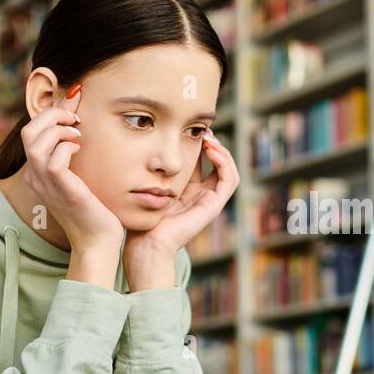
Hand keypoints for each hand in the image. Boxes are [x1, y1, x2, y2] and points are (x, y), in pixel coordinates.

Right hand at [21, 87, 123, 254]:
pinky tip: (80, 148)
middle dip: (51, 115)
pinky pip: (53, 161)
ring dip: (58, 128)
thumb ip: (74, 153)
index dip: (51, 112)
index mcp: (38, 173)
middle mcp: (36, 177)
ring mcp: (46, 184)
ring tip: (78, 132)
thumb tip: (79, 124)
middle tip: (75, 117)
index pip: (33, 133)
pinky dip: (67, 147)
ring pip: (34, 142)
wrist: (98, 241)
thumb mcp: (80, 176)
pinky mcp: (63, 191)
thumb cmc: (94, 209)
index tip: (74, 102)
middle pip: (28, 132)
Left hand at [124, 128, 238, 264]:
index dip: (203, 145)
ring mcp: (210, 202)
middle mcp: (203, 196)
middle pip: (220, 165)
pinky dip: (224, 163)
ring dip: (223, 152)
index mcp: (190, 191)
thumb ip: (157, 171)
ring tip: (210, 139)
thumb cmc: (143, 217)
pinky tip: (211, 150)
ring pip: (230, 171)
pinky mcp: (214, 206)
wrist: (147, 243)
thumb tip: (152, 146)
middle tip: (204, 131)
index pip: (205, 163)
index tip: (193, 130)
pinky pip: (229, 180)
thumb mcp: (152, 186)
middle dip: (215, 145)